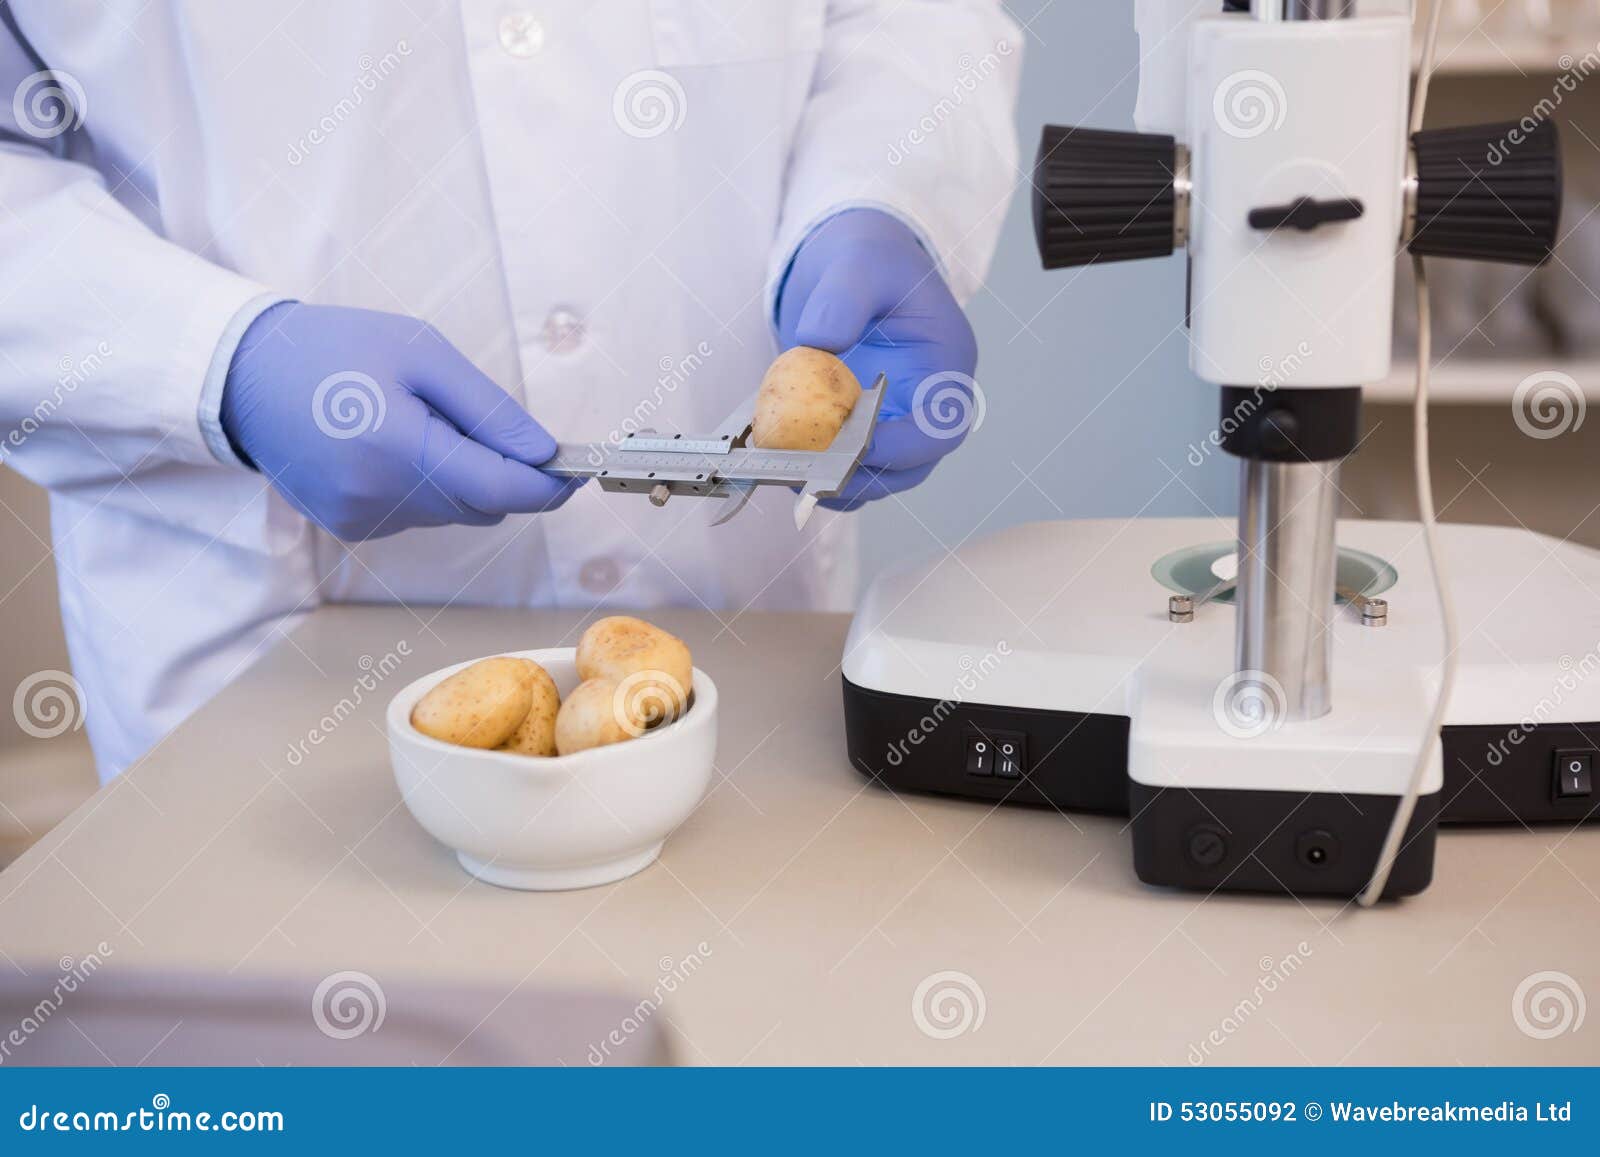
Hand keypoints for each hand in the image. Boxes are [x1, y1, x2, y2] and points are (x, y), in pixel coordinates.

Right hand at [221, 303, 577, 540]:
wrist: (242, 374)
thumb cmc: (334, 349)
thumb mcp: (420, 352)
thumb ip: (488, 409)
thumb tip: (544, 453)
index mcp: (397, 450)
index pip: (499, 490)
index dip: (547, 484)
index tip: (575, 469)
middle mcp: (379, 500)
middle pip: (482, 505)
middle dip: (499, 470)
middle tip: (475, 416)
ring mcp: (362, 521)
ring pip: (453, 511)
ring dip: (459, 475)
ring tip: (413, 420)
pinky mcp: (350, 528)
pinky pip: (418, 514)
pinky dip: (425, 484)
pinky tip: (387, 444)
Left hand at [776, 208, 979, 510]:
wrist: (853, 260)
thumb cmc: (870, 256)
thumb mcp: (859, 261)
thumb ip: (843, 298)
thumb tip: (818, 341)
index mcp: (945, 367)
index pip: (940, 428)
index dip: (902, 448)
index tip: (856, 445)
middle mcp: (925, 403)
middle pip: (908, 468)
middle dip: (860, 477)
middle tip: (807, 472)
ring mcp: (892, 421)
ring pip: (873, 476)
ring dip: (831, 483)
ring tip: (784, 471)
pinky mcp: (858, 428)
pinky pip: (841, 463)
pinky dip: (812, 469)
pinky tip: (776, 458)